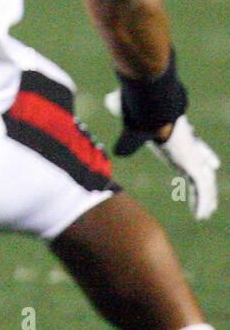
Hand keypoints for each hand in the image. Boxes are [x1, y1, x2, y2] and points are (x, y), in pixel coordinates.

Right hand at [104, 91, 219, 219]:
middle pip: (203, 166)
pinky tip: (201, 215)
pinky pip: (200, 189)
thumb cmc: (141, 117)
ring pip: (205, 182)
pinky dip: (201, 202)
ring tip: (207, 212)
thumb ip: (127, 142)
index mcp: (178, 138)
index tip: (210, 165)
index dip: (203, 156)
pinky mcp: (193, 165)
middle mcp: (188, 148)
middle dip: (206, 179)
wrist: (151, 114)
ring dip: (206, 198)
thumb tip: (117, 151)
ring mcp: (192, 157)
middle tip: (210, 190)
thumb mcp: (133, 132)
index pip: (195, 149)